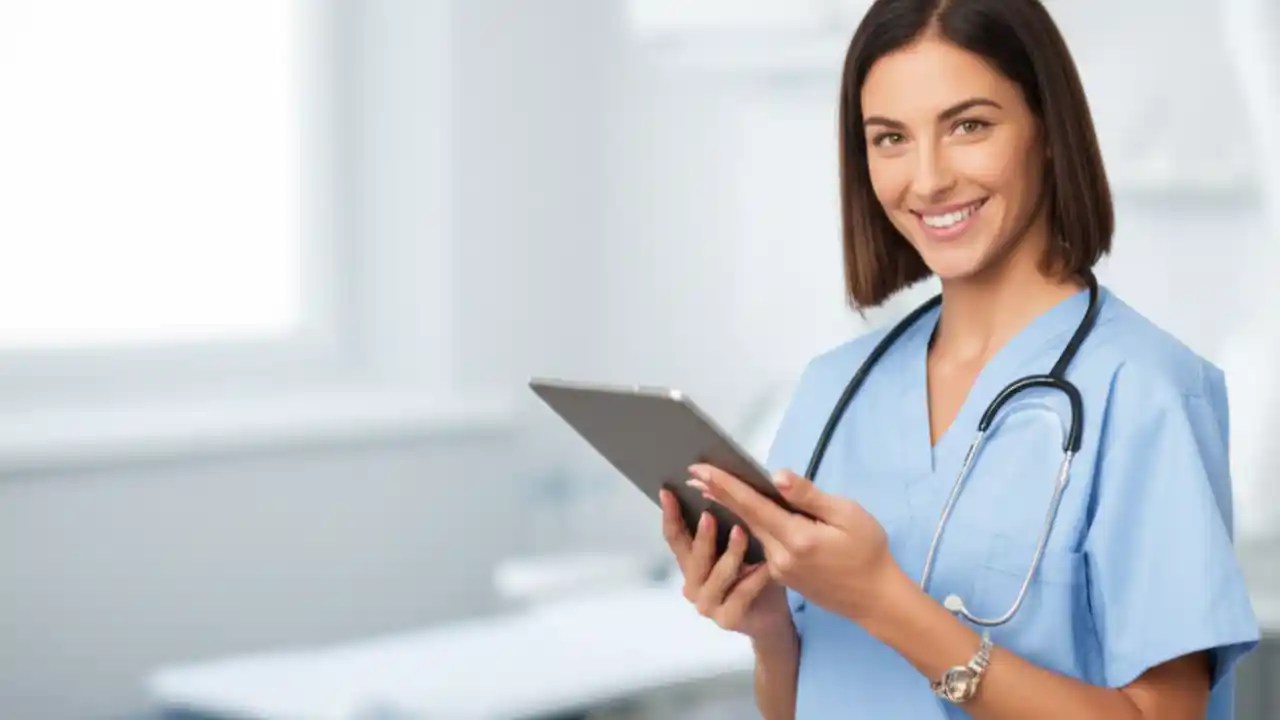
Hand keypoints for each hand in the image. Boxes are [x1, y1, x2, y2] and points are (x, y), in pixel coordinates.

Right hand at [659, 488, 792, 640]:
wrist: (771, 618)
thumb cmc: (753, 575)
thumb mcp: (739, 547)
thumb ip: (725, 524)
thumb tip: (714, 488)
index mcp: (691, 564)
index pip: (675, 538)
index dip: (670, 515)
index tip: (668, 491)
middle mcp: (692, 585)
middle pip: (692, 557)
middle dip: (701, 535)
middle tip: (708, 514)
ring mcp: (707, 605)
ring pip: (717, 575)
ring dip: (730, 553)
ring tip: (742, 532)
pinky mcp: (728, 619)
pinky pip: (741, 594)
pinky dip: (754, 578)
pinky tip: (767, 565)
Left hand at [687, 464, 901, 622]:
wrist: (876, 600)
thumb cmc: (868, 552)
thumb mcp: (848, 515)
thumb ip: (809, 496)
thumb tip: (776, 476)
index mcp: (796, 538)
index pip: (752, 506)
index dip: (725, 485)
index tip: (701, 470)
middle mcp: (780, 556)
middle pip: (744, 518)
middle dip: (718, 494)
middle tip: (693, 473)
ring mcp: (779, 570)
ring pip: (751, 532)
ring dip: (730, 510)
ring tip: (709, 489)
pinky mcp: (782, 576)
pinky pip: (761, 545)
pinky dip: (748, 526)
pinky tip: (740, 514)